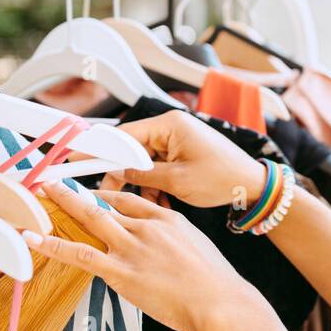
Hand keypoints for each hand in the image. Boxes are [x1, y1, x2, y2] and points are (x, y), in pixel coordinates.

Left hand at [25, 179, 258, 330]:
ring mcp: (132, 248)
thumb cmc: (215, 284)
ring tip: (39, 195)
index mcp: (168, 219)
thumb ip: (176, 243)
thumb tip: (164, 250)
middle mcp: (147, 227)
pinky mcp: (121, 272)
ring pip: (90, 219)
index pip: (131, 199)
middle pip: (105, 201)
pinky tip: (32, 238)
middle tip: (53, 182)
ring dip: (62, 204)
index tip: (92, 193)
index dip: (107, 194)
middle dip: (77, 191)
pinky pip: (80, 254)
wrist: (220, 303)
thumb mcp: (197, 249)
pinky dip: (52, 244)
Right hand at [99, 109, 266, 209]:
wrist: (254, 185)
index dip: (98, 147)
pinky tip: (160, 204)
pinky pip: (158, 168)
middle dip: (123, 175)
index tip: (76, 156)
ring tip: (149, 204)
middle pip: (131, 149)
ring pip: (144, 162)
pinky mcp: (183, 154)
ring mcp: (177, 140)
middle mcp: (172, 128)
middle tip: (110, 195)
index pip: (123, 134)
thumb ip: (144, 175)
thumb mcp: (178, 181)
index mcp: (170, 125)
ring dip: (142, 185)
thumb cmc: (224, 178)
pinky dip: (156, 185)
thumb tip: (117, 174)